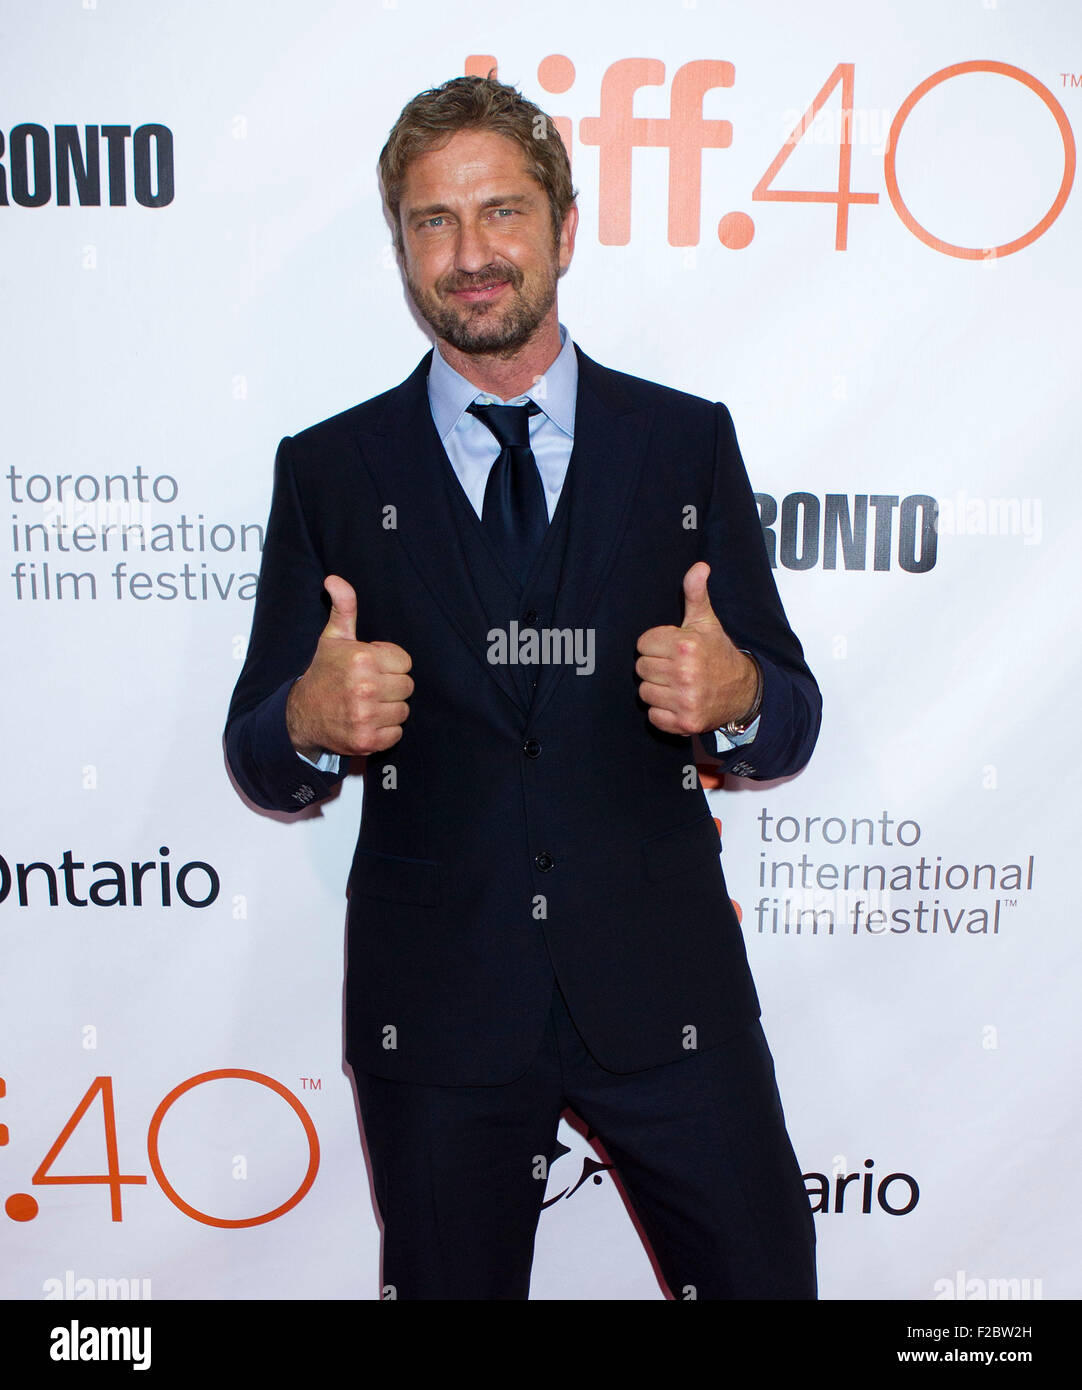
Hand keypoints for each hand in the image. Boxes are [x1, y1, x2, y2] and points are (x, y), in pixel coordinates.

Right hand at [286, 575, 413, 758]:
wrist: (300, 715)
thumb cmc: (323, 673)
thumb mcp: (333, 638)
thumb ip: (343, 607)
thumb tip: (334, 579)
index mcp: (362, 659)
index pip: (405, 662)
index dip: (389, 664)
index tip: (370, 667)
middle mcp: (365, 687)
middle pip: (407, 686)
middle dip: (391, 686)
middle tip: (368, 687)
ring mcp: (365, 716)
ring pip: (403, 710)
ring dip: (388, 709)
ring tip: (366, 704)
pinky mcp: (366, 740)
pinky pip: (396, 733)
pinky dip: (384, 731)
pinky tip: (366, 721)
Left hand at [635, 562, 757, 735]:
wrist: (743, 691)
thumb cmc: (718, 653)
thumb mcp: (706, 621)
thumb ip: (696, 593)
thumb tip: (699, 567)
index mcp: (686, 645)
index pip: (643, 644)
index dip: (656, 645)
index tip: (672, 649)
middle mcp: (685, 673)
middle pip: (641, 668)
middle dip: (655, 666)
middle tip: (674, 667)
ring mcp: (685, 700)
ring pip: (644, 692)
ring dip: (657, 689)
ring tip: (677, 684)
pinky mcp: (685, 722)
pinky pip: (653, 716)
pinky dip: (662, 712)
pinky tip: (677, 702)